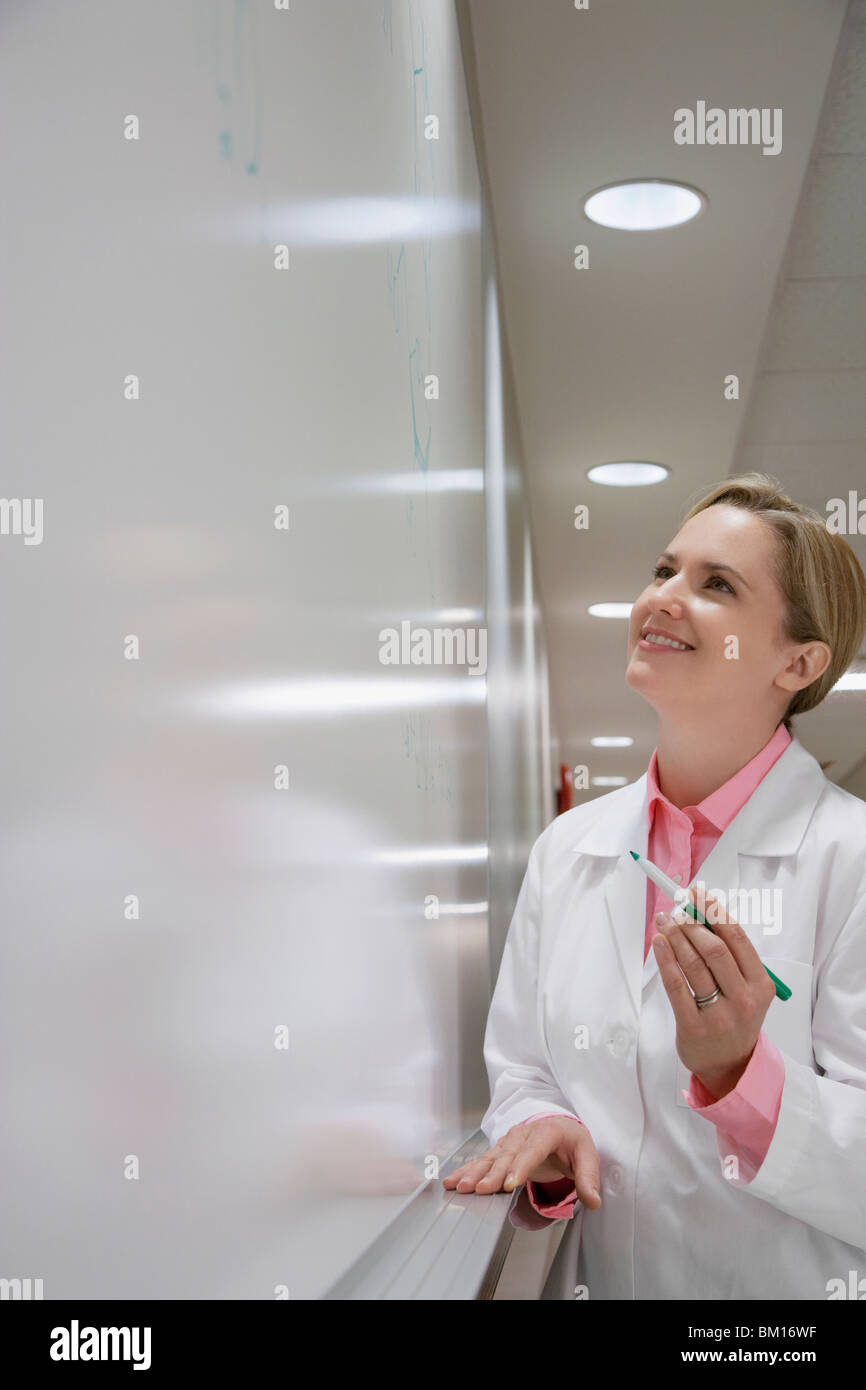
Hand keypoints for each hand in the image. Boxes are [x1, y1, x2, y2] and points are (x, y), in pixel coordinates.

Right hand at [442, 1115, 601, 1208]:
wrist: (562, 1129)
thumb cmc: (573, 1142)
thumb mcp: (587, 1156)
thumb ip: (588, 1179)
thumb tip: (593, 1201)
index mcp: (547, 1131)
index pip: (533, 1149)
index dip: (520, 1167)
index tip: (508, 1184)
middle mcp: (525, 1133)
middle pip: (508, 1155)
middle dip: (492, 1173)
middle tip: (479, 1189)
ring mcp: (510, 1141)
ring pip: (491, 1158)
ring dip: (474, 1172)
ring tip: (460, 1186)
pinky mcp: (501, 1151)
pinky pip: (483, 1161)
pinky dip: (467, 1170)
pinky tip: (453, 1180)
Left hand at [652, 887, 775, 1098]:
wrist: (731, 1066)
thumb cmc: (735, 1017)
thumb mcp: (746, 989)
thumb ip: (730, 957)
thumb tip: (700, 912)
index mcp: (760, 984)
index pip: (737, 938)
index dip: (714, 911)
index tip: (698, 892)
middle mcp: (743, 999)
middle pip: (715, 949)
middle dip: (692, 922)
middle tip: (677, 906)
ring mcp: (719, 1015)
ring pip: (694, 965)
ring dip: (675, 936)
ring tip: (664, 919)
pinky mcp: (693, 1026)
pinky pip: (676, 985)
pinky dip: (666, 959)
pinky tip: (658, 942)